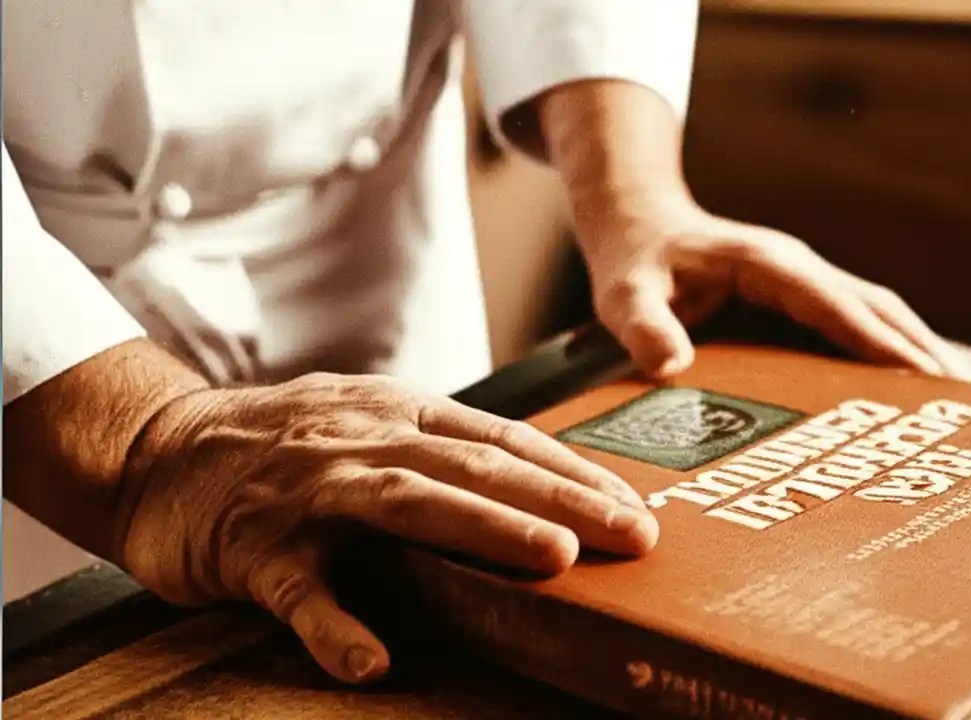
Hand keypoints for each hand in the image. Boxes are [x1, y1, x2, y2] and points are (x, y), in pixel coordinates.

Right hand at [117, 373, 657, 683]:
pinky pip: (298, 592)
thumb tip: (536, 486)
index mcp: (397, 413)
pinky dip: (336, 626)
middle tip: (629, 534)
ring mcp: (309, 493)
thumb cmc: (283, 443)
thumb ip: (440, 448)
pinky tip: (371, 662)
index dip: (572, 472)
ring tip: (550, 560)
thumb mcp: (367, 422)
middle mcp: (362, 441)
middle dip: (559, 498)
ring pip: (406, 504)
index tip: (634, 508)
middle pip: (474, 464)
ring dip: (484, 528)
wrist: (154, 450)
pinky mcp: (253, 548)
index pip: (503, 438)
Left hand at [573, 188, 970, 380]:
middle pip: (877, 309)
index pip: (833, 303)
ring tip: (963, 407)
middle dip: (921, 354)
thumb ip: (642, 326)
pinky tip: (913, 396)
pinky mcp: (805, 299)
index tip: (922, 377)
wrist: (640, 225)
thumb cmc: (635, 262)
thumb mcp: (624, 294)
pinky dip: (893, 355)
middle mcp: (798, 269)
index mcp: (766, 263)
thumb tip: (672, 366)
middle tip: (968, 405)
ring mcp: (807, 282)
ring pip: (879, 315)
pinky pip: (860, 326)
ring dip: (919, 354)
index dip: (878, 340)